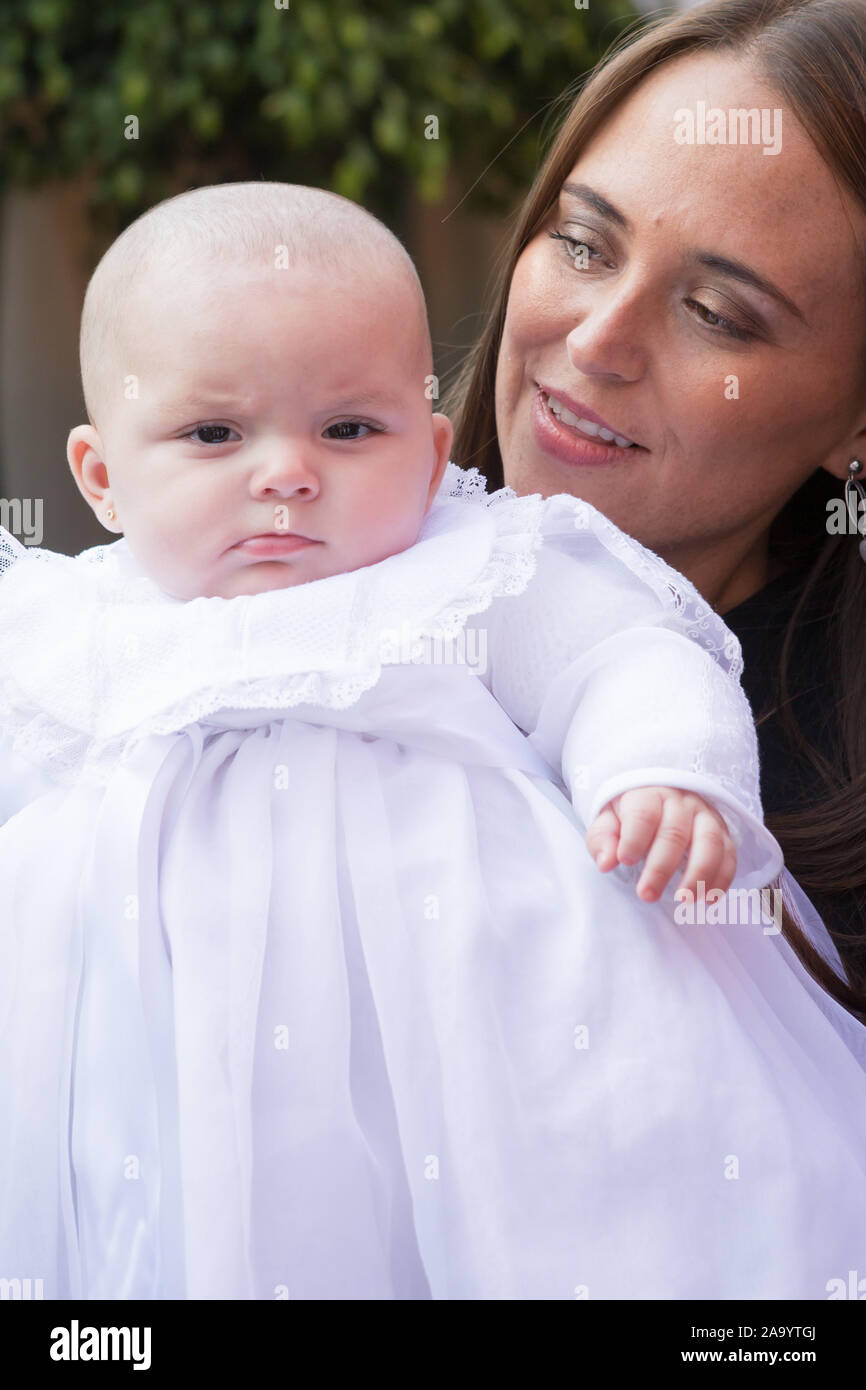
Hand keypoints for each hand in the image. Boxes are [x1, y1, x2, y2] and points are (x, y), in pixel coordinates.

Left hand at [586, 786, 736, 902]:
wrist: (660, 795)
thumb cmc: (630, 814)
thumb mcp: (608, 820)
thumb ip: (603, 839)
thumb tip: (606, 863)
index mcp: (648, 795)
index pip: (644, 814)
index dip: (635, 838)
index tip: (625, 861)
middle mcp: (680, 802)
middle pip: (675, 832)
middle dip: (661, 867)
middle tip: (647, 894)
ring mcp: (705, 816)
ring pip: (710, 842)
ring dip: (699, 874)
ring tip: (684, 900)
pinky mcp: (723, 832)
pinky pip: (729, 854)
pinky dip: (722, 878)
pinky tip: (708, 898)